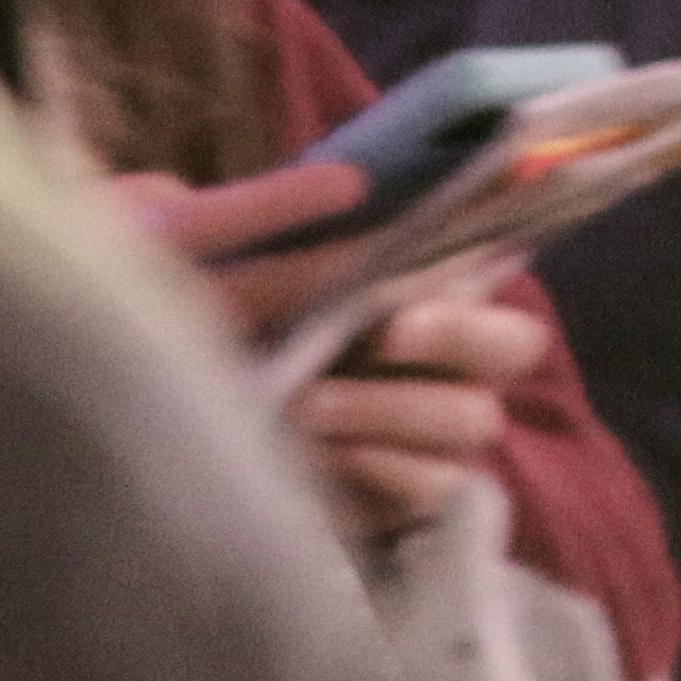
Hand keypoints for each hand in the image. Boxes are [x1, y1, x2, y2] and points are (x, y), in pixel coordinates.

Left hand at [118, 165, 552, 530]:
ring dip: (390, 410)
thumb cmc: (207, 332)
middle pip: (514, 345)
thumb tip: (337, 184)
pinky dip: (380, 469)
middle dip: (456, 337)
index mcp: (427, 291)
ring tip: (306, 408)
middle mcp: (453, 359)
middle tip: (382, 336)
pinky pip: (431, 487)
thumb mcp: (218, 263)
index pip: (499, 267)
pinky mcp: (410, 496)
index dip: (478, 267)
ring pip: (471, 418)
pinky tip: (319, 458)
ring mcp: (439, 432)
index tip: (405, 287)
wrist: (166, 442)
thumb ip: (264, 220)